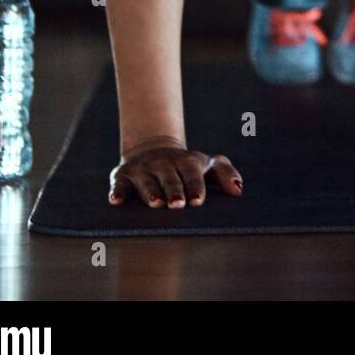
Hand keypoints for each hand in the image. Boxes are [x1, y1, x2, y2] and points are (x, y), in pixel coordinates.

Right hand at [108, 136, 242, 208]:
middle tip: (177, 205)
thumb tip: (239, 191)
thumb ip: (226, 173)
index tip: (197, 202)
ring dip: (150, 192)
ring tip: (156, 204)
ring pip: (146, 181)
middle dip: (174, 190)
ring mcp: (143, 169)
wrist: (153, 149)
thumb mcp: (208, 163)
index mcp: (186, 161)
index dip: (195, 187)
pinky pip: (119, 183)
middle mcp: (164, 164)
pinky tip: (116, 201)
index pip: (192, 174)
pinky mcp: (123, 175)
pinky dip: (117, 191)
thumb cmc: (187, 165)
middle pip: (170, 178)